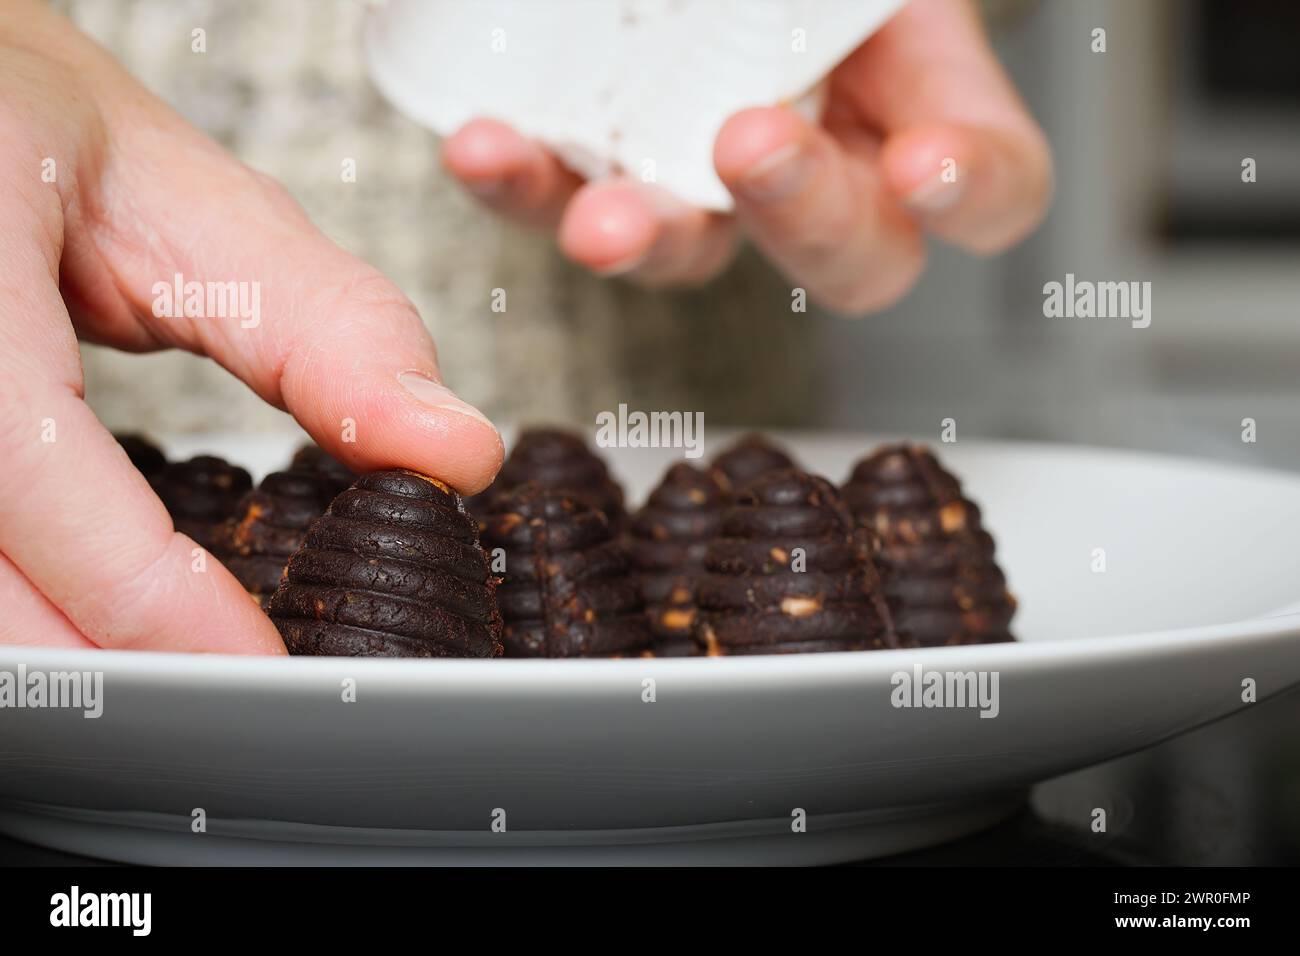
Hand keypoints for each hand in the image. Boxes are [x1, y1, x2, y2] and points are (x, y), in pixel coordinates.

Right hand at [0, 1, 501, 653]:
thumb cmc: (55, 141)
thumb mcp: (208, 211)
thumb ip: (332, 330)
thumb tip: (452, 451)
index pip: (28, 463)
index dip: (141, 589)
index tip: (257, 666)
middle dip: (109, 663)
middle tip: (242, 704)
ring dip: (70, 659)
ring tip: (192, 681)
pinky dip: (40, 614)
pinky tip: (113, 631)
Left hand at [441, 0, 1051, 314]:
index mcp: (910, 88)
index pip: (993, 181)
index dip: (976, 189)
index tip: (923, 167)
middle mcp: (816, 159)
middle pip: (852, 256)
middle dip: (807, 215)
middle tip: (752, 147)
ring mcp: (700, 180)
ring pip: (693, 254)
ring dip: (649, 240)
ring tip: (601, 222)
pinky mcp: (594, 172)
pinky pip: (561, 202)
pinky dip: (524, 184)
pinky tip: (486, 146)